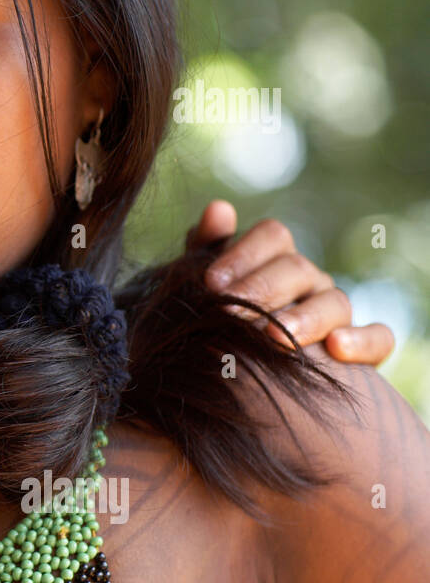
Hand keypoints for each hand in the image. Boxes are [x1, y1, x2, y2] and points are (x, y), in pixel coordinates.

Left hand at [187, 200, 394, 365]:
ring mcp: (336, 311)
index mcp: (276, 257)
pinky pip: (378, 338)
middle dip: (261, 289)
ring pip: (335, 302)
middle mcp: (309, 279)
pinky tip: (336, 348)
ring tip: (274, 337)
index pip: (272, 235)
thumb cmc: (218, 319)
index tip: (210, 283)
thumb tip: (219, 209)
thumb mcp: (204, 285)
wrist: (239, 373)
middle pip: (297, 268)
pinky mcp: (363, 347)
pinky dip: (362, 340)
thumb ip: (207, 247)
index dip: (242, 254)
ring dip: (305, 319)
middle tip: (229, 313)